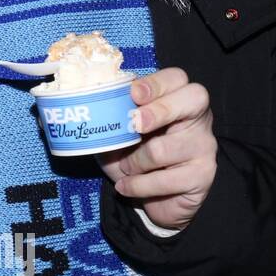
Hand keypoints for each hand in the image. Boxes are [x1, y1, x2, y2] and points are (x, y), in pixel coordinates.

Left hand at [98, 68, 216, 231]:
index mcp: (175, 97)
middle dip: (159, 110)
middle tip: (135, 125)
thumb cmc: (133, 155)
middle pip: (193, 99)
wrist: (152, 198)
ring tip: (125, 168)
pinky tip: (127, 186)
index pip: (176, 78)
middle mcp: (197, 117)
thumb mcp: (116, 132)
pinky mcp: (203, 175)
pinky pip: (166, 180)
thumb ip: (107, 115)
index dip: (156, 83)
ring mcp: (204, 145)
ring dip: (134, 162)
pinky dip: (138, 185)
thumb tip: (72, 105)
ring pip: (165, 148)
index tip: (133, 94)